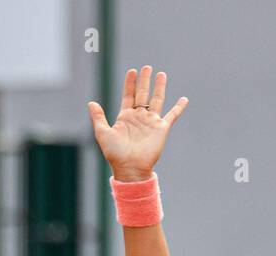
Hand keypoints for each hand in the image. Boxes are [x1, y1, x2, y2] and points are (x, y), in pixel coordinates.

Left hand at [88, 65, 187, 181]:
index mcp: (125, 117)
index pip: (128, 96)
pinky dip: (179, 108)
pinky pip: (172, 116)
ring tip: (161, 74)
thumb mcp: (103, 133)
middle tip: (147, 67)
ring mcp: (151, 122)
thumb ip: (98, 117)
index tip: (132, 71)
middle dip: (144, 81)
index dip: (130, 84)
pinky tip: (184, 99)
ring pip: (157, 100)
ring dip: (159, 87)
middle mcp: (139, 118)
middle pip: (142, 94)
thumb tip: (91, 103)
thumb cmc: (115, 153)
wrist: (130, 167)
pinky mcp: (161, 129)